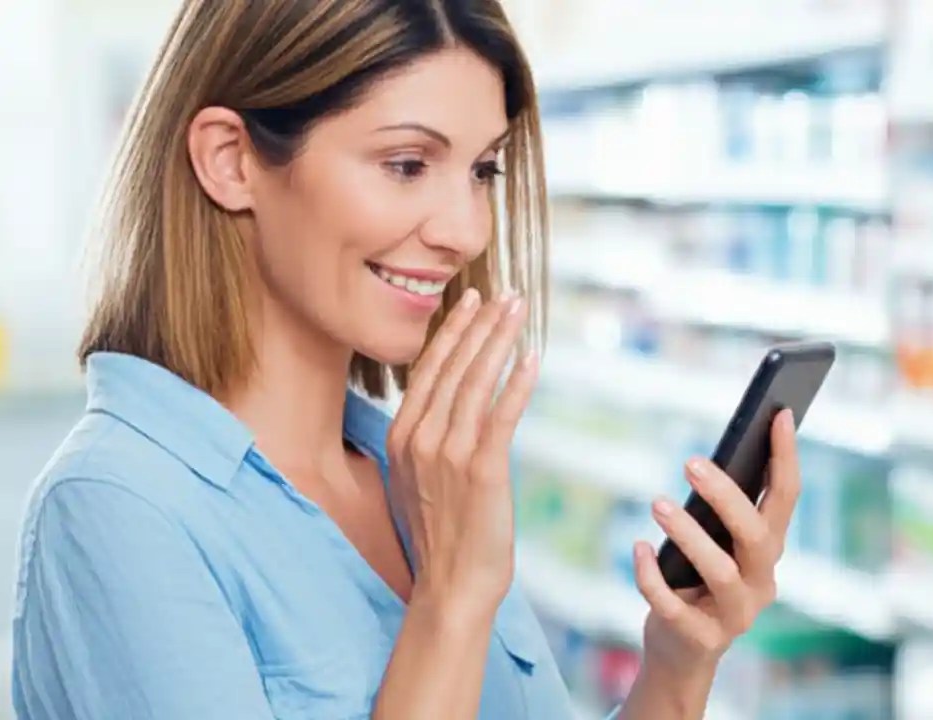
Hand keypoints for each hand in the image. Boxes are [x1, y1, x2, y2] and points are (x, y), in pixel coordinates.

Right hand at [385, 289, 538, 618]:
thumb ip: (428, 438)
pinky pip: (500, 416)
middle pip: (452, 367)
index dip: (451, 332)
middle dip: (480, 325)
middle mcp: (419, 440)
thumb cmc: (442, 534)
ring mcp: (447, 454)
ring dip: (499, 341)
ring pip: (475, 382)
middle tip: (504, 293)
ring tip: (518, 310)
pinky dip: (516, 383)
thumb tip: (449, 405)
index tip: (468, 302)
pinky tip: (531, 357)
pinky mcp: (481, 471)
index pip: (427, 370)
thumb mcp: (418, 479)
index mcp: (401, 437)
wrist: (452, 587)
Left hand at [634, 409, 800, 673]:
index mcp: (769, 550)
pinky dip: (652, 576)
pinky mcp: (700, 637)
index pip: (787, 498)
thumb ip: (719, 512)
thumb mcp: (714, 544)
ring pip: (721, 572)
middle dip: (726, 497)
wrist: (680, 653)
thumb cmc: (695, 581)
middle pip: (757, 536)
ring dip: (688, 535)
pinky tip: (638, 549)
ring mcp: (735, 614)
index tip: (779, 414)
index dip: (786, 457)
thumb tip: (708, 462)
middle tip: (690, 463)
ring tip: (657, 504)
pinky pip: (673, 605)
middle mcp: (762, 582)